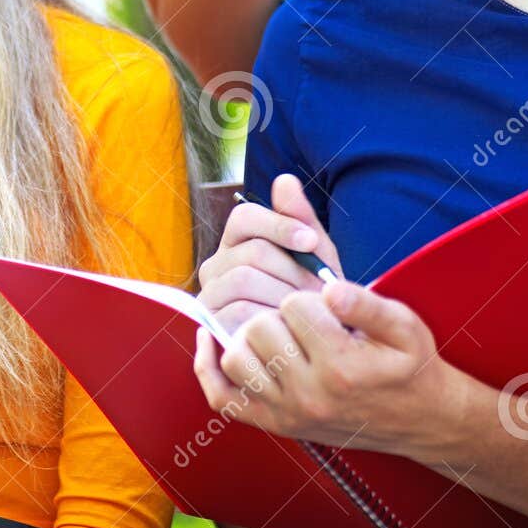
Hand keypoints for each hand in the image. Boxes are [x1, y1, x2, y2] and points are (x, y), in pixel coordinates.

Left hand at [193, 280, 465, 455]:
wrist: (422, 420)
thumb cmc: (410, 367)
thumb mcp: (406, 328)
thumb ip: (367, 303)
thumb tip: (328, 289)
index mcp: (341, 367)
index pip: (293, 305)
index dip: (308, 297)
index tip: (328, 309)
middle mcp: (309, 395)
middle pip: (259, 328)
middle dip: (280, 315)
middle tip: (308, 325)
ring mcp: (287, 413)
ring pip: (236, 356)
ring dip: (252, 337)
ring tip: (283, 335)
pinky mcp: (275, 424)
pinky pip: (221, 397)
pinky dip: (210, 367)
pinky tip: (213, 340)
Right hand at [198, 174, 341, 332]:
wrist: (316, 347)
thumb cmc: (315, 297)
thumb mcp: (316, 257)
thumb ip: (301, 219)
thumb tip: (285, 180)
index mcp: (237, 243)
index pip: (244, 218)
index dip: (279, 225)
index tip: (310, 242)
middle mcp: (215, 266)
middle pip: (251, 252)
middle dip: (293, 271)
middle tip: (318, 291)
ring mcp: (209, 296)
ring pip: (243, 281)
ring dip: (284, 296)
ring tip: (309, 311)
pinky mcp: (211, 327)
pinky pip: (238, 314)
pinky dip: (270, 319)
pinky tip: (292, 328)